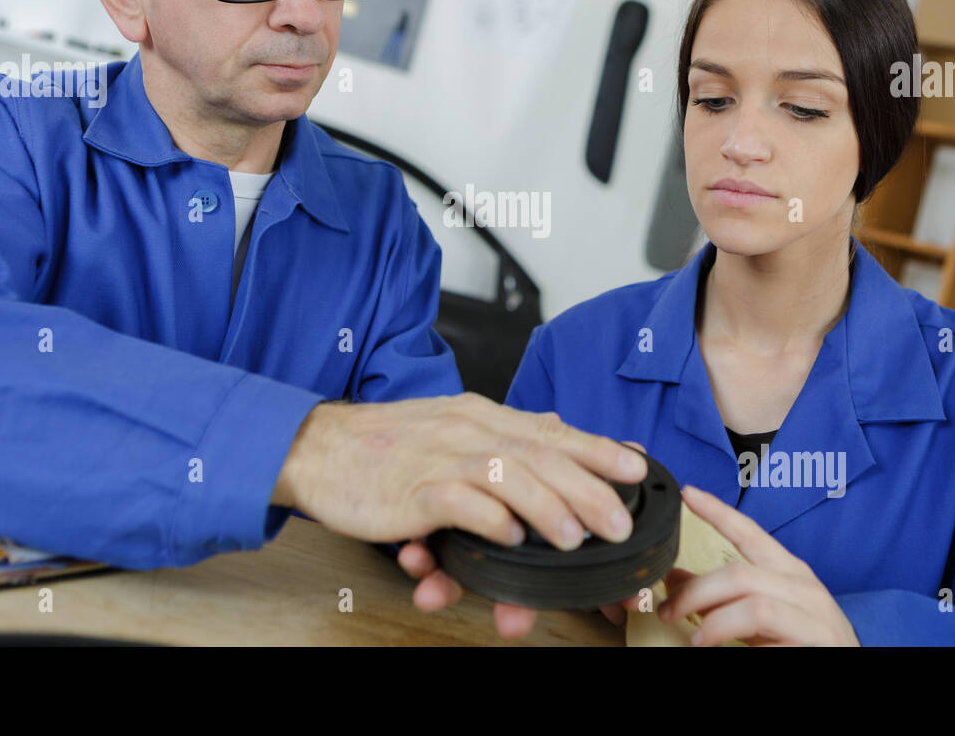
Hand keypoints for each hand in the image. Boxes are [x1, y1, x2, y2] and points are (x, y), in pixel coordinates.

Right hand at [395, 439, 650, 638]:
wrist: (317, 448)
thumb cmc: (384, 444)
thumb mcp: (450, 424)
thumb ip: (503, 431)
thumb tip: (556, 426)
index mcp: (479, 416)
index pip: (549, 431)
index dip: (596, 450)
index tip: (637, 468)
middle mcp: (466, 430)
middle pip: (539, 456)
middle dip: (586, 488)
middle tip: (619, 521)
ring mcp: (439, 458)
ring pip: (506, 476)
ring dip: (546, 507)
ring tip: (576, 538)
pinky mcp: (412, 490)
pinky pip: (458, 503)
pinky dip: (488, 520)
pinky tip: (511, 538)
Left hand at [658, 485, 858, 645]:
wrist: (853, 675)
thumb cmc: (801, 644)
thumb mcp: (758, 616)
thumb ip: (722, 596)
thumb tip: (675, 579)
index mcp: (789, 573)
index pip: (751, 532)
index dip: (719, 511)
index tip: (688, 492)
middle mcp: (804, 588)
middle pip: (739, 574)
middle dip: (695, 592)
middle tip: (668, 610)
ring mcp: (814, 616)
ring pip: (753, 602)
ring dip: (714, 620)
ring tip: (695, 638)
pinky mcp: (817, 642)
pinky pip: (769, 631)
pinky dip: (735, 638)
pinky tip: (719, 647)